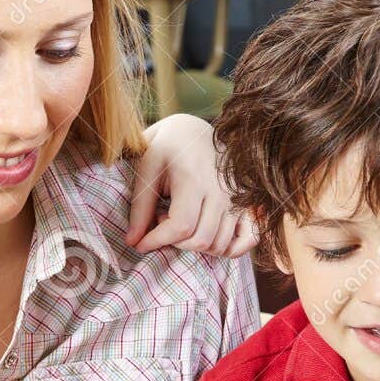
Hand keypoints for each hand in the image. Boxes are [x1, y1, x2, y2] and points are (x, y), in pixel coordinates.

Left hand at [128, 114, 255, 256]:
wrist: (194, 131)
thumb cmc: (166, 148)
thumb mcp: (147, 169)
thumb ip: (140, 208)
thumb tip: (132, 242)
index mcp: (194, 179)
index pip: (181, 226)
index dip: (158, 241)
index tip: (140, 244)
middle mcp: (220, 190)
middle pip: (201, 240)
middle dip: (175, 244)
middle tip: (161, 223)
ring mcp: (236, 198)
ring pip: (220, 244)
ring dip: (196, 246)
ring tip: (181, 223)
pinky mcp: (245, 203)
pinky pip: (248, 239)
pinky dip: (228, 249)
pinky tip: (208, 239)